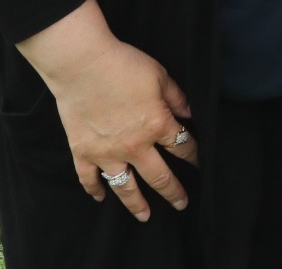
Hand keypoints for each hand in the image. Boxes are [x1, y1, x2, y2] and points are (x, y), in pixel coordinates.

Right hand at [46, 38, 198, 219]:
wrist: (82, 64)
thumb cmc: (123, 65)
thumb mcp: (160, 76)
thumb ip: (176, 97)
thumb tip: (189, 114)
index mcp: (157, 125)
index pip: (182, 146)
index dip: (194, 155)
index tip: (199, 162)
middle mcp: (135, 146)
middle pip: (159, 177)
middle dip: (174, 192)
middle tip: (181, 204)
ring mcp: (107, 153)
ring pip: (125, 187)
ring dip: (136, 204)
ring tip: (145, 216)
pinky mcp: (82, 151)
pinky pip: (89, 178)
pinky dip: (94, 190)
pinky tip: (101, 198)